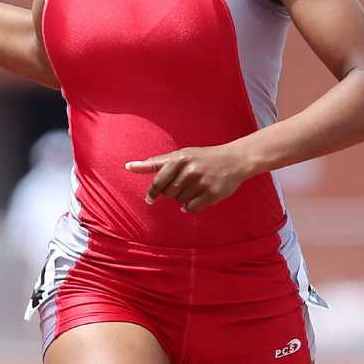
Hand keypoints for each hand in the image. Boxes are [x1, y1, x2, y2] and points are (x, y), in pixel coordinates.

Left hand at [125, 144, 254, 213]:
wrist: (234, 160)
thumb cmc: (203, 157)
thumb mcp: (180, 155)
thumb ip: (156, 162)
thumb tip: (129, 167)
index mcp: (180, 158)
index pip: (158, 180)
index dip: (152, 192)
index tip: (149, 199)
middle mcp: (190, 169)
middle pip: (168, 193)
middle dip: (172, 193)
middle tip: (184, 185)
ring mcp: (202, 182)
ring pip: (179, 201)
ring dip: (183, 199)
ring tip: (195, 188)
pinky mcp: (212, 193)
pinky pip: (191, 208)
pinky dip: (191, 207)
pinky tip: (199, 198)